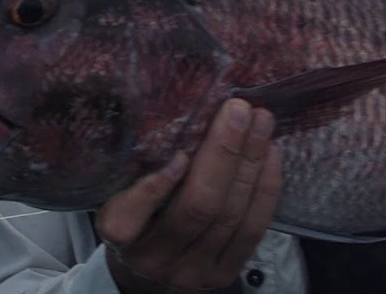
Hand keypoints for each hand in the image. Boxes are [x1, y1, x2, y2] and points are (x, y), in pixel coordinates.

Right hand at [96, 98, 281, 292]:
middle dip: (223, 152)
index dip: (157, 186)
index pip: (133, 213)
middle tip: (239, 110)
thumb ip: (134, 174)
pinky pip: (252, 230)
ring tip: (261, 124)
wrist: (145, 272)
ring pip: (230, 215)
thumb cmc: (132, 221)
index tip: (179, 153)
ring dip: (251, 163)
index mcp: (120, 236)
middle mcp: (156, 259)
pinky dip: (265, 190)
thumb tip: (176, 132)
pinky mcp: (223, 275)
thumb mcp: (114, 195)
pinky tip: (271, 156)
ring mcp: (193, 271)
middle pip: (197, 206)